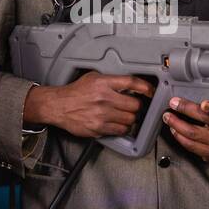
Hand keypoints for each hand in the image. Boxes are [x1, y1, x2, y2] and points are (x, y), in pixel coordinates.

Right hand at [24, 71, 154, 137]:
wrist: (58, 106)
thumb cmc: (75, 92)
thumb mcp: (93, 77)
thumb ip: (112, 80)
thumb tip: (131, 85)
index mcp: (103, 82)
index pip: (132, 83)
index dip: (146, 87)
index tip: (150, 91)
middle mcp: (103, 98)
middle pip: (134, 104)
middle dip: (136, 106)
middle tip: (133, 105)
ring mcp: (101, 114)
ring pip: (130, 119)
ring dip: (130, 118)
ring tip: (124, 115)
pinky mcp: (98, 128)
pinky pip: (121, 130)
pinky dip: (123, 128)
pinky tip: (117, 123)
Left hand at [163, 98, 208, 163]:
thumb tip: (193, 94)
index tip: (203, 104)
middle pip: (202, 121)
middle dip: (184, 111)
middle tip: (173, 104)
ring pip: (193, 136)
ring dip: (177, 126)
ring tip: (169, 118)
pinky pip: (191, 147)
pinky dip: (180, 138)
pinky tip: (175, 131)